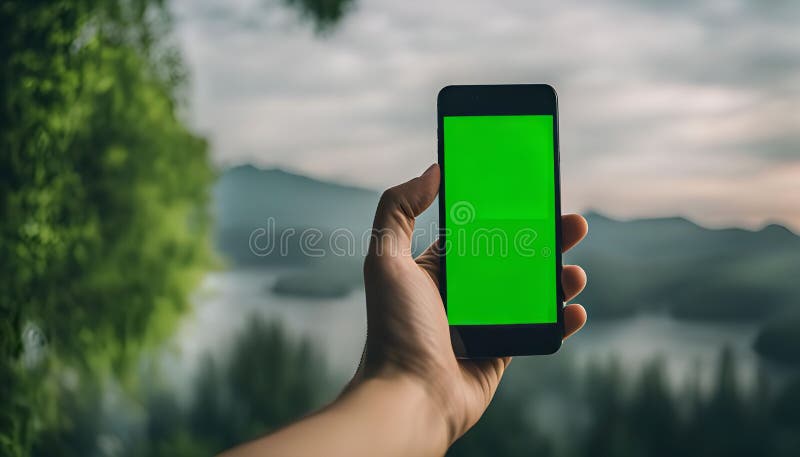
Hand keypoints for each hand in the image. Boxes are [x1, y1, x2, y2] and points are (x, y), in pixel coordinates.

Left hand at [355, 163, 587, 444]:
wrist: (411, 396)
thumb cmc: (396, 329)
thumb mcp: (385, 260)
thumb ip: (398, 209)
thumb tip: (432, 170)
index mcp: (435, 268)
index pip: (478, 231)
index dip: (505, 212)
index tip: (532, 193)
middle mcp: (461, 292)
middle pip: (513, 256)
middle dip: (545, 239)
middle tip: (573, 224)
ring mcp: (484, 322)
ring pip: (531, 291)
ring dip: (559, 278)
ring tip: (576, 272)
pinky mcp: (502, 351)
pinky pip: (538, 329)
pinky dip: (560, 319)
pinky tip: (574, 310)